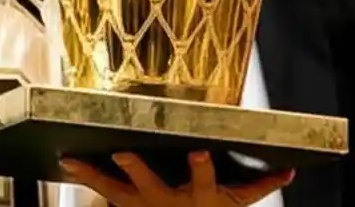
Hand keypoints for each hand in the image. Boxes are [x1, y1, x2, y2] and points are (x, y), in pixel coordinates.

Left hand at [60, 152, 293, 206]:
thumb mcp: (236, 202)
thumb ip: (260, 186)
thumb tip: (289, 172)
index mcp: (199, 198)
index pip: (204, 182)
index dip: (202, 169)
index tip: (199, 152)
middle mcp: (168, 201)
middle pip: (152, 186)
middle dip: (138, 170)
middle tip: (123, 153)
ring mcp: (143, 205)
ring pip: (117, 191)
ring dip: (97, 175)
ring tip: (74, 159)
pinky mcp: (125, 204)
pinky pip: (101, 190)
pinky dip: (85, 174)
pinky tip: (65, 159)